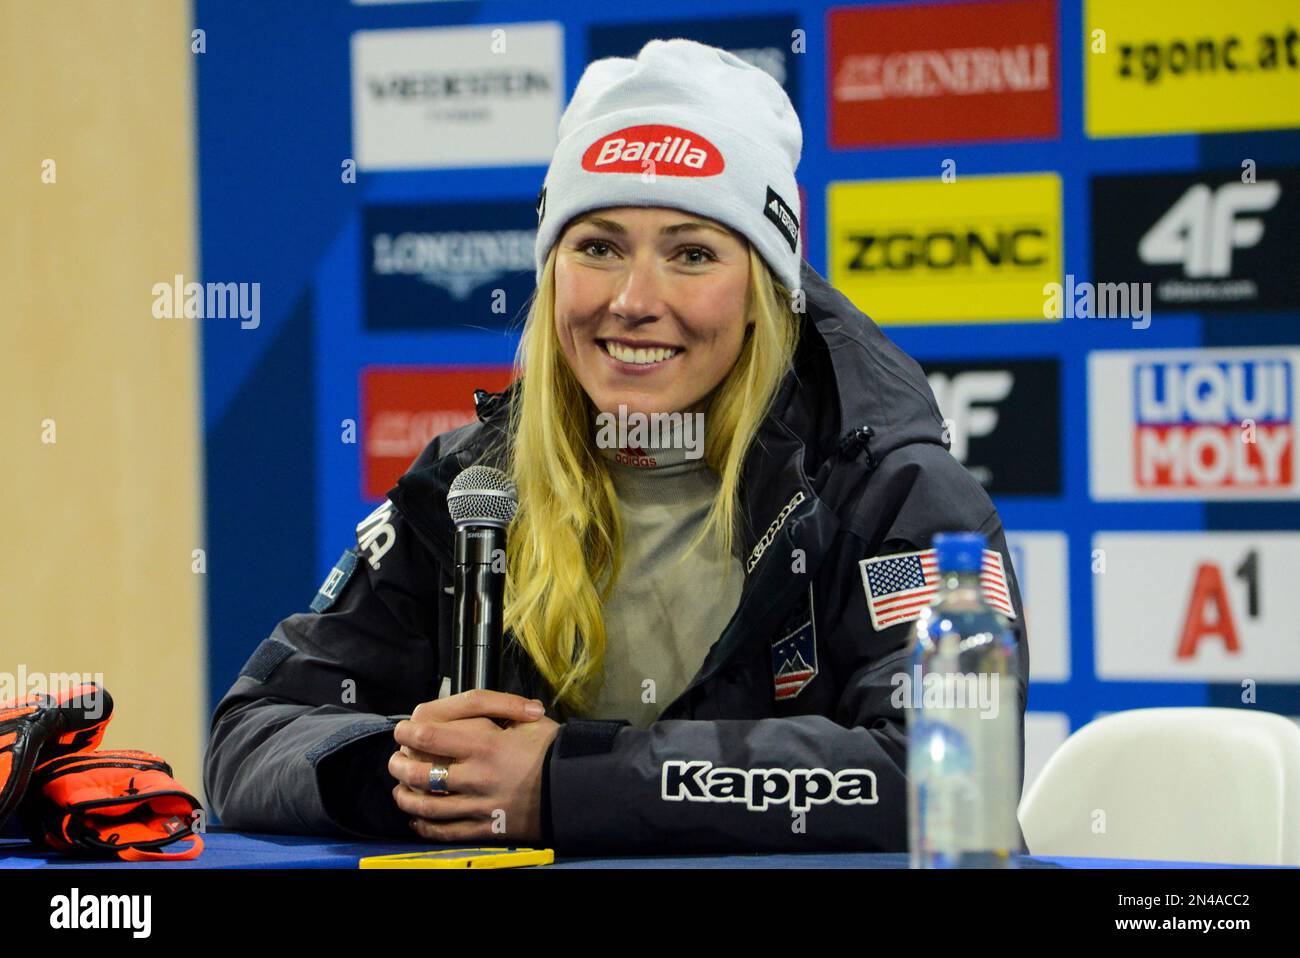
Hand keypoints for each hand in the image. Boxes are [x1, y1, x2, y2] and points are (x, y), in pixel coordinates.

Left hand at [389, 689, 560, 843]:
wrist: (577, 789)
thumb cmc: (553, 749)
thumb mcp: (527, 721)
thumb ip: (494, 715)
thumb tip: (464, 713)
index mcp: (484, 743)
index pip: (429, 736)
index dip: (408, 733)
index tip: (402, 730)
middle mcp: (476, 775)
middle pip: (420, 773)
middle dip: (399, 766)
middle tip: (395, 761)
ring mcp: (478, 805)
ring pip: (426, 806)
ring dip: (406, 797)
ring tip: (400, 791)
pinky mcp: (485, 828)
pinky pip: (445, 831)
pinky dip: (425, 826)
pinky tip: (417, 819)